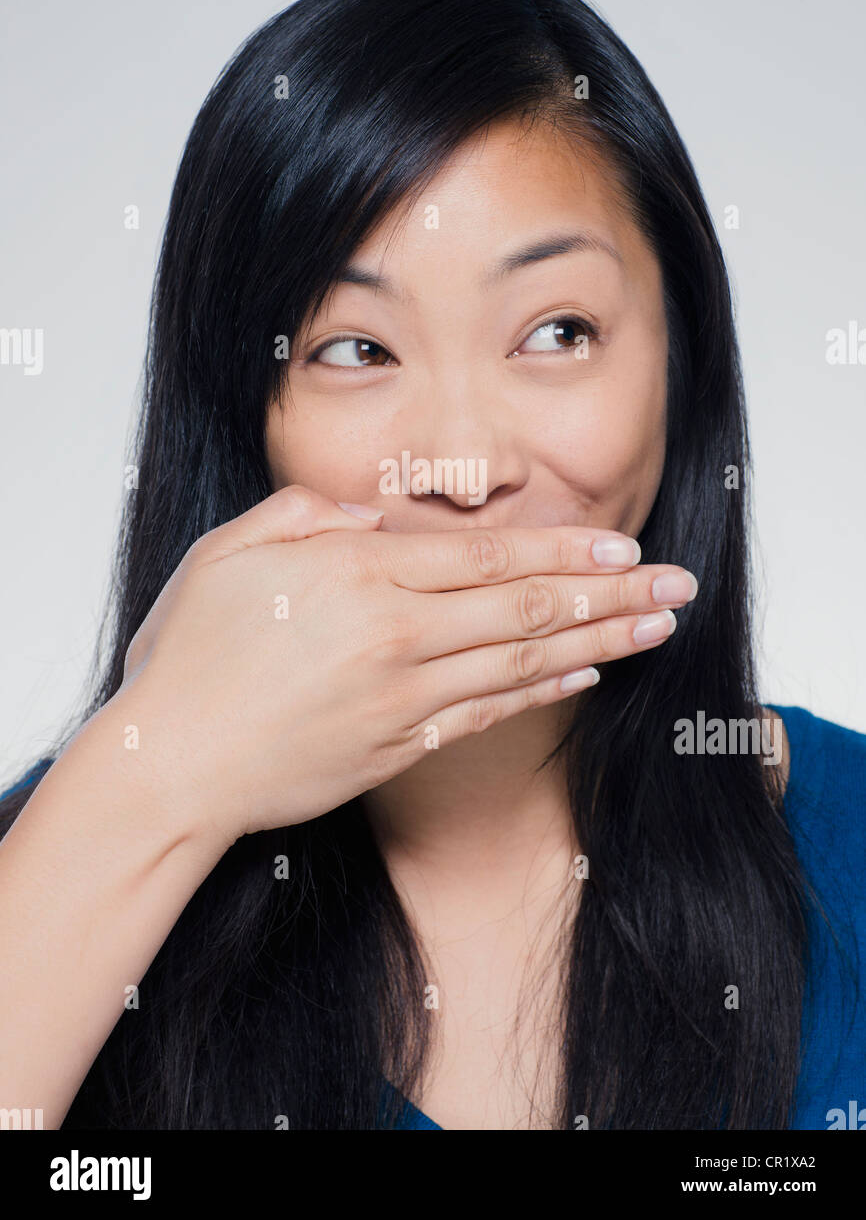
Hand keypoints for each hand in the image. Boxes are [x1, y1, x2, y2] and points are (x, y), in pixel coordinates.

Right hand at [116, 486, 696, 843]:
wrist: (171, 766)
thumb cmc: (192, 654)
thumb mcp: (230, 552)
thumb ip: (306, 516)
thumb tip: (372, 518)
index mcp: (361, 575)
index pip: (490, 555)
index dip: (566, 551)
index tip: (624, 548)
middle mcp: (398, 635)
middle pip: (528, 607)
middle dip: (612, 594)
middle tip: (677, 583)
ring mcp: (404, 697)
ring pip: (525, 661)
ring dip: (602, 642)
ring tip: (660, 627)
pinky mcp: (399, 746)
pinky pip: (490, 713)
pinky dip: (545, 692)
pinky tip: (587, 674)